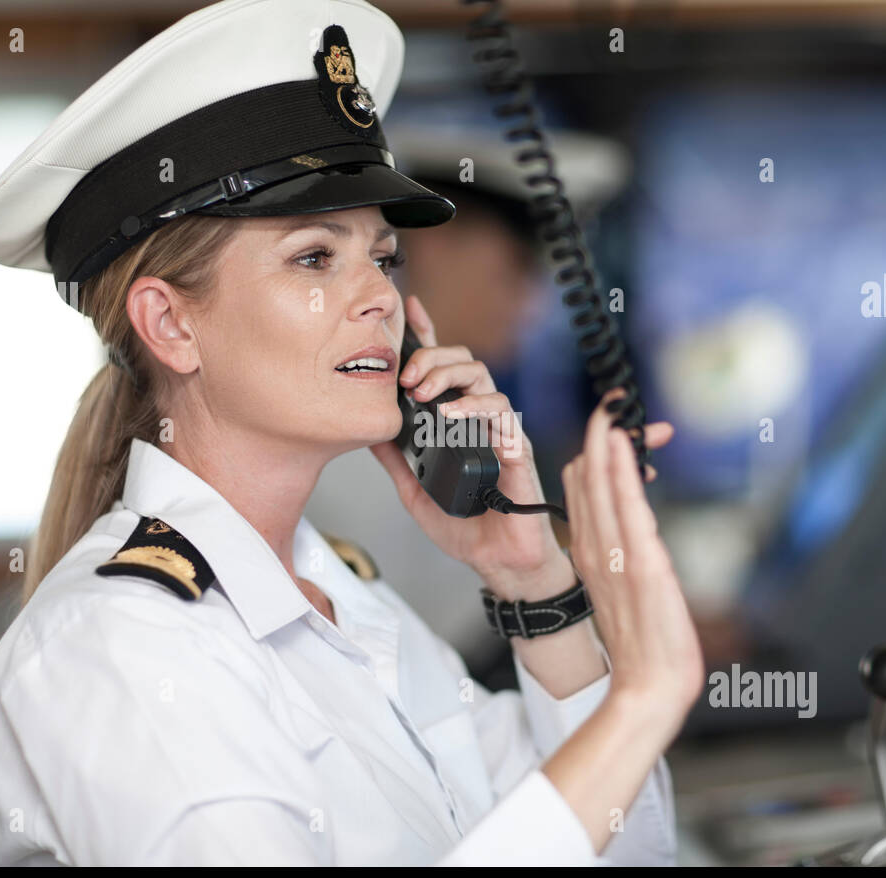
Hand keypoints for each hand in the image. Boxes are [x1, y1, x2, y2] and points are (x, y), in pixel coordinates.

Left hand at [368, 294, 567, 598]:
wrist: (499, 560)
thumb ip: (397, 461)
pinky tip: (449, 416)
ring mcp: (499, 430)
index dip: (429, 336)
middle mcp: (479, 419)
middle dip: (432, 357)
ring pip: (483, 378)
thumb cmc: (467, 527)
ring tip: (423, 393)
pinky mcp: (515, 447)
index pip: (443, 370)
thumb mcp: (415, 492)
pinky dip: (473, 408)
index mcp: (456, 422)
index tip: (409, 310)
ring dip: (449, 377)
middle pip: (463, 362)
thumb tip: (370, 432)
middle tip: (405, 378)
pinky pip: (502, 412)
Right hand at [560, 390, 704, 728]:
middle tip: (610, 399)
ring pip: (601, 486)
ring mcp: (617, 554)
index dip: (592, 456)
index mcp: (593, 556)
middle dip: (598, 437)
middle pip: (586, 481)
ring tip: (611, 407)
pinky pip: (627, 507)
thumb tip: (627, 543)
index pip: (582, 493)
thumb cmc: (643, 651)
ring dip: (606, 442)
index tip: (604, 425)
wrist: (648, 688)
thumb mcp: (623, 598)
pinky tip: (621, 443)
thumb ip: (618, 565)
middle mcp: (598, 550)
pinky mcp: (642, 562)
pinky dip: (622, 471)